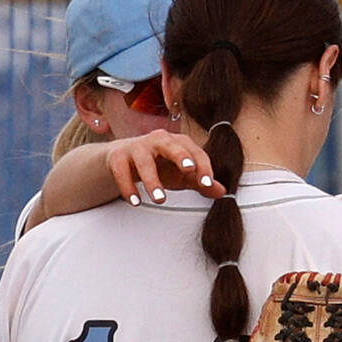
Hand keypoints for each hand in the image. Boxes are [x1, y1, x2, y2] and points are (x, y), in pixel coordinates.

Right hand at [105, 129, 225, 203]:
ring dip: (152, 180)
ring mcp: (137, 147)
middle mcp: (159, 140)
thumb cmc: (158, 165)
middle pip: (170, 145)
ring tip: (160, 199)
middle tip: (189, 170)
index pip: (195, 152)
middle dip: (181, 156)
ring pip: (145, 161)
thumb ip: (200, 182)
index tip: (207, 183)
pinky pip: (122, 171)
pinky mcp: (118, 156)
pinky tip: (135, 201)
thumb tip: (223, 191)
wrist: (123, 158)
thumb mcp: (182, 175)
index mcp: (178, 143)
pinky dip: (128, 187)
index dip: (203, 167)